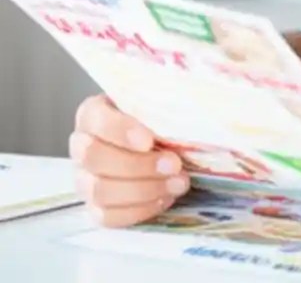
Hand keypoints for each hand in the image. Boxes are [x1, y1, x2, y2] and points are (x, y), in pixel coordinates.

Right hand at [68, 95, 189, 226]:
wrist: (166, 145)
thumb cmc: (164, 119)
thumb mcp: (165, 102)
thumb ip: (169, 99)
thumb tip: (202, 99)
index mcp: (94, 114)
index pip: (96, 119)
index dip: (120, 130)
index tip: (151, 140)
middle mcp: (82, 145)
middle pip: (93, 158)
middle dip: (137, 164)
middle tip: (175, 163)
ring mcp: (85, 179)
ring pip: (99, 190)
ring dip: (144, 189)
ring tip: (179, 182)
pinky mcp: (97, 207)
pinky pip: (107, 217)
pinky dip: (139, 210)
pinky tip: (165, 199)